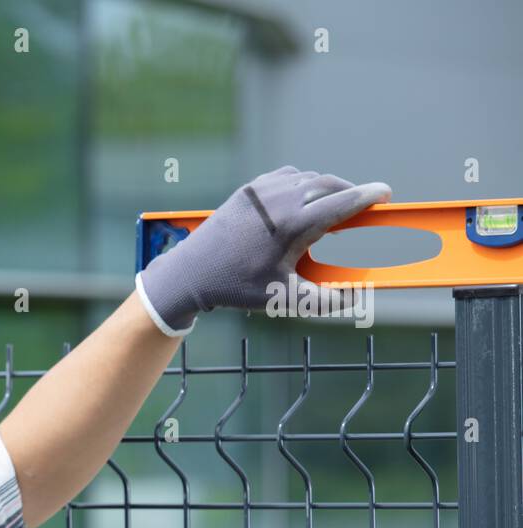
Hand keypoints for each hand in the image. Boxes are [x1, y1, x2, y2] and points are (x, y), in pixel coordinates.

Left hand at [136, 165, 391, 334]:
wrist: (192, 272)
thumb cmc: (237, 287)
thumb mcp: (284, 299)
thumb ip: (325, 301)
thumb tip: (356, 297)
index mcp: (293, 225)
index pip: (342, 202)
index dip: (368, 196)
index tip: (386, 194)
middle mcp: (280, 200)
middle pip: (330, 185)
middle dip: (350, 193)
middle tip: (364, 206)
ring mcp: (262, 190)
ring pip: (309, 178)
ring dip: (327, 188)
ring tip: (335, 208)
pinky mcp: (249, 189)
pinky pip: (287, 176)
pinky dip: (303, 184)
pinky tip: (305, 200)